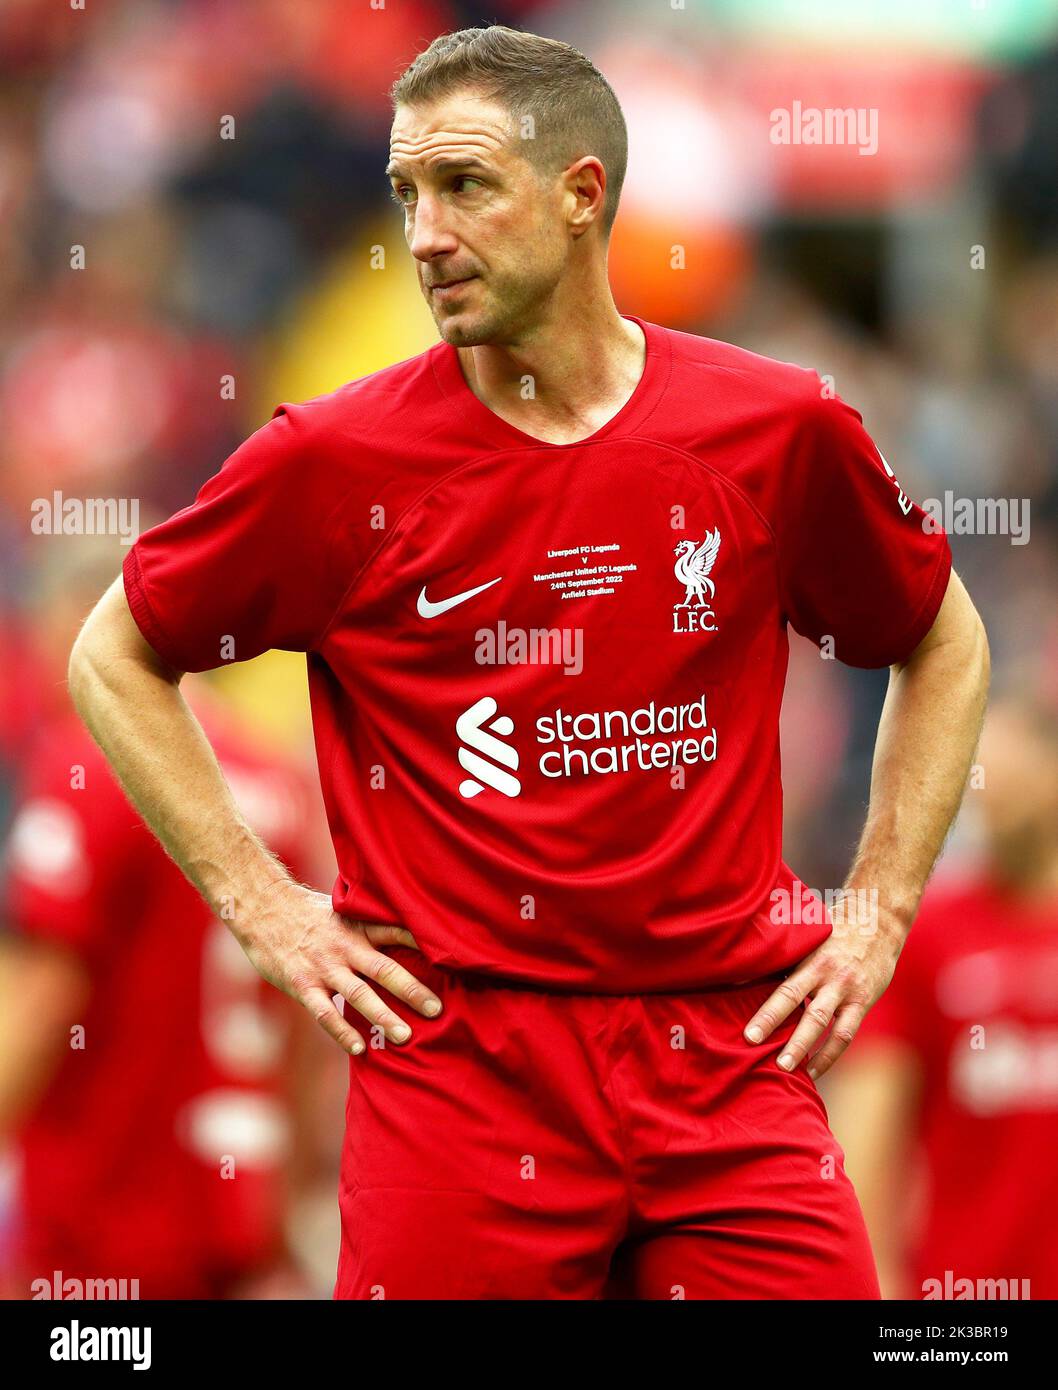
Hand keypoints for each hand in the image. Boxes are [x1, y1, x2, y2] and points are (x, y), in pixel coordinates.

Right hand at [234, 879, 441, 1054]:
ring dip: (383, 1016)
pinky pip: (324, 1012)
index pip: (398, 934)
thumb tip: (402, 930)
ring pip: (359, 995)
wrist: (261, 907)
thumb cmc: (304, 910)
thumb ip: (367, 924)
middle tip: (437, 1010)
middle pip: (385, 970)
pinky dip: (342, 1031)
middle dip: (413, 991)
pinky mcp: (301, 984)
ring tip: (406, 1036)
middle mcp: (345, 947)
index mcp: (358, 927)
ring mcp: (324, 967)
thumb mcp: (341, 908)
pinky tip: (359, 1047)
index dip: (424, 946)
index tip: (451, 962)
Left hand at [742, 894, 906, 1079]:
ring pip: (826, 1025)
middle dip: (780, 1030)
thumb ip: (786, 958)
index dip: (767, 1012)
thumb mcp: (809, 938)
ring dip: (805, 1049)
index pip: (786, 990)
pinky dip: (829, 1055)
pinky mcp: (863, 1002)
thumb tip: (744, 973)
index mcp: (812, 960)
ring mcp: (848, 991)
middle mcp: (830, 976)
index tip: (748, 1032)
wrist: (879, 924)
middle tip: (754, 1047)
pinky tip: (814, 1071)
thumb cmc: (833, 930)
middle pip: (805, 1009)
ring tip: (785, 1070)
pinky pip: (845, 1034)